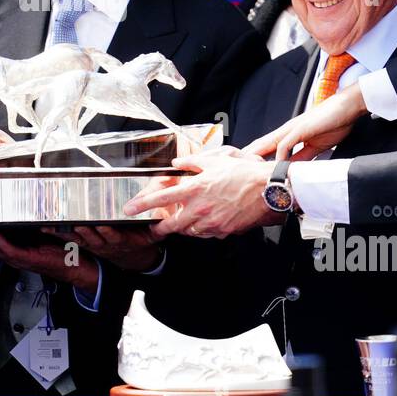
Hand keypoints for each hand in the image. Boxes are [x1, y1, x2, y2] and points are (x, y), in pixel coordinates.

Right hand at [0, 229, 98, 292]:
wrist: (74, 266)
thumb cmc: (56, 251)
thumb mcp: (35, 235)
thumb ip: (22, 227)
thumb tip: (14, 210)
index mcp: (12, 250)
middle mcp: (12, 256)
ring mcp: (19, 258)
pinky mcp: (28, 258)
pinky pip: (10, 250)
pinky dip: (0, 242)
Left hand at [41, 224, 165, 272]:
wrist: (134, 259)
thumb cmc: (141, 241)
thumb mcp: (152, 237)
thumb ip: (159, 230)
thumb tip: (165, 225)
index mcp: (120, 240)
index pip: (114, 235)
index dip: (107, 231)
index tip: (103, 225)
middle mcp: (105, 243)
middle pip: (92, 237)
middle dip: (83, 229)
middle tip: (74, 222)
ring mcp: (94, 245)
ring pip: (78, 238)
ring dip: (66, 232)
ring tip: (54, 225)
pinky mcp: (85, 243)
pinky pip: (70, 238)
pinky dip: (57, 233)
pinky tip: (45, 227)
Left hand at [123, 152, 276, 237]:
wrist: (267, 189)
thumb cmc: (243, 173)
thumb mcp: (215, 161)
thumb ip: (192, 164)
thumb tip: (177, 164)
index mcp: (195, 189)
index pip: (161, 198)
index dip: (142, 205)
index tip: (129, 210)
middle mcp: (200, 208)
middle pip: (172, 225)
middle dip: (161, 228)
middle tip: (156, 227)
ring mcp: (211, 222)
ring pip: (189, 231)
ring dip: (185, 227)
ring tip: (187, 220)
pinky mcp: (224, 231)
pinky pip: (207, 234)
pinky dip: (203, 230)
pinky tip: (208, 221)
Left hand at [241, 84, 366, 160]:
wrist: (347, 107)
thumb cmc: (333, 123)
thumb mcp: (316, 146)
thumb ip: (304, 157)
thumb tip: (294, 170)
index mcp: (289, 134)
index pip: (266, 147)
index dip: (255, 158)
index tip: (245, 171)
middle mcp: (286, 130)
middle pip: (260, 144)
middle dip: (247, 158)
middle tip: (234, 171)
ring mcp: (292, 128)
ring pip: (267, 143)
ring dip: (258, 158)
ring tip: (248, 172)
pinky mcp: (301, 128)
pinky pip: (286, 143)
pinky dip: (280, 156)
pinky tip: (277, 166)